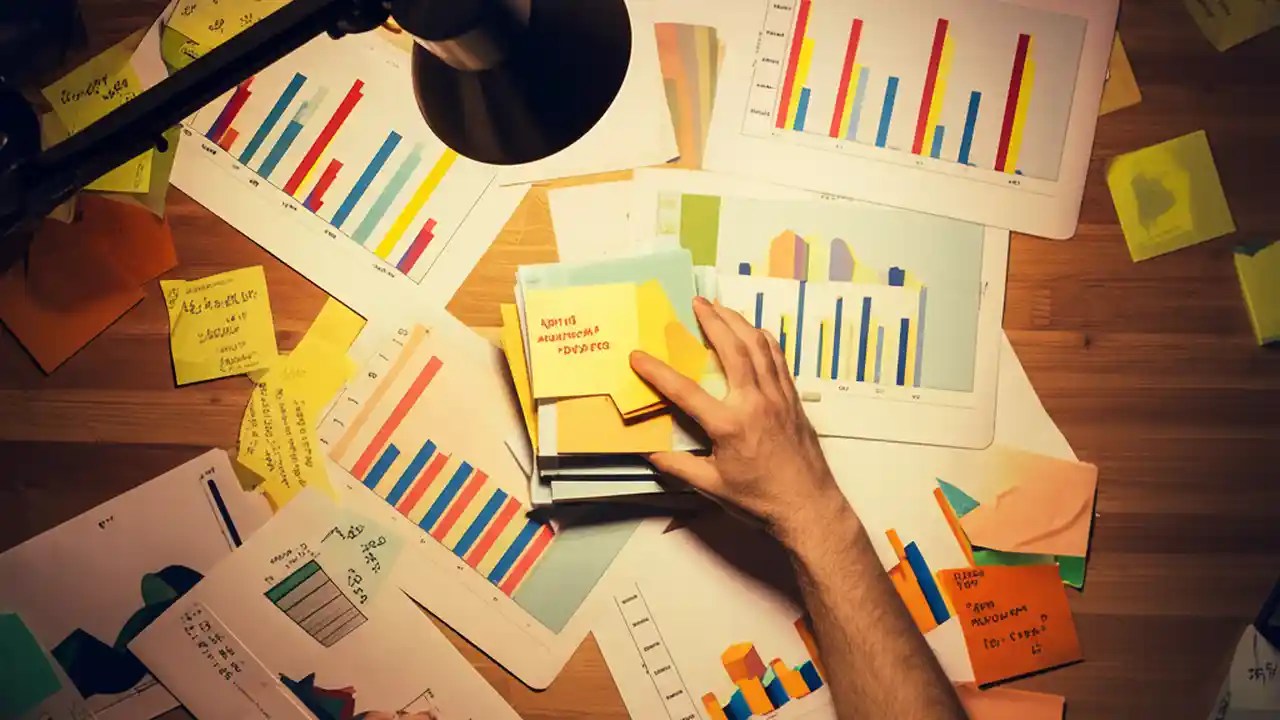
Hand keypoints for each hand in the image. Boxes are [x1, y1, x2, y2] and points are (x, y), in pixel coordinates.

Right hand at [630, 297, 847, 543]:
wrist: (808, 506)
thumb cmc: (760, 500)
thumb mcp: (712, 486)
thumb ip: (679, 466)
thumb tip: (650, 453)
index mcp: (730, 425)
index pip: (685, 391)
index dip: (658, 371)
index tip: (638, 356)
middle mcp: (755, 402)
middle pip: (732, 348)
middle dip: (712, 321)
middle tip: (696, 303)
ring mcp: (778, 397)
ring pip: (758, 346)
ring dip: (739, 322)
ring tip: (722, 308)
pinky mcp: (792, 398)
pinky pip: (777, 359)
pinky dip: (764, 340)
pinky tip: (755, 332)